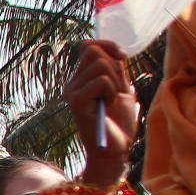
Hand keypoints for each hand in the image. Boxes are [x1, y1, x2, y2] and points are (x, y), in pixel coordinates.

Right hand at [63, 40, 137, 186]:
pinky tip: (108, 106)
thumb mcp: (121, 87)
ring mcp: (72, 92)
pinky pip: (101, 81)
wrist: (115, 149)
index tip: (123, 57)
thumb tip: (112, 49)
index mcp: (80, 79)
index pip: (89, 46)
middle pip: (94, 50)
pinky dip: (112, 92)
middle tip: (116, 90)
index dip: (108, 45)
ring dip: (115, 82)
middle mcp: (72, 83)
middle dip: (114, 67)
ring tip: (111, 101)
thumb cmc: (119, 122)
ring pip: (100, 64)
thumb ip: (115, 68)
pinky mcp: (76, 101)